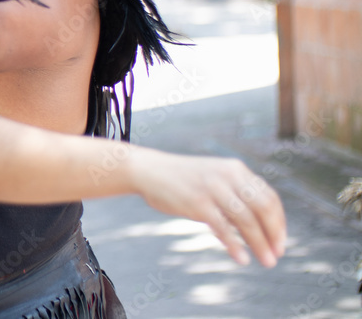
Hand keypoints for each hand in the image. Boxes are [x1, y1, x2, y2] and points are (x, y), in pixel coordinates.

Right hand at [130, 148, 285, 267]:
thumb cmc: (181, 178)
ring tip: (266, 261)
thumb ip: (233, 197)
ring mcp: (213, 189)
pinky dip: (235, 245)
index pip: (269, 197)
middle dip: (274, 233)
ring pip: (246, 220)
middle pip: (263, 208)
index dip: (279, 221)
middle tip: (278, 253)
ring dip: (259, 244)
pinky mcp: (198, 203)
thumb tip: (254, 228)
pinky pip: (223, 227)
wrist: (149, 170)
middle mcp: (228, 176)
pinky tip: (241, 258)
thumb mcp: (213, 179)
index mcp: (235, 169)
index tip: (280, 240)